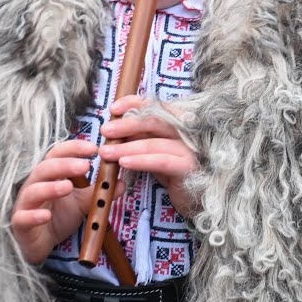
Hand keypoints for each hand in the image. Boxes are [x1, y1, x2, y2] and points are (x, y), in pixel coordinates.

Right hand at [12, 139, 98, 263]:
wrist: (41, 244)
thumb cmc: (58, 217)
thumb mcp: (81, 203)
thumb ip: (96, 192)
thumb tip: (121, 182)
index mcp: (49, 175)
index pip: (57, 154)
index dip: (73, 148)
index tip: (93, 148)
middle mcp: (35, 185)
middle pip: (45, 168)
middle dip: (64, 165)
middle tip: (85, 166)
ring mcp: (25, 204)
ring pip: (33, 191)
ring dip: (50, 188)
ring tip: (68, 187)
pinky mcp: (20, 224)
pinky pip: (23, 218)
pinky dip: (34, 216)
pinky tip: (46, 215)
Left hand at [99, 95, 199, 217]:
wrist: (196, 197)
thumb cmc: (172, 172)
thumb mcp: (154, 150)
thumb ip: (140, 137)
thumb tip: (114, 127)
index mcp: (177, 123)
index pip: (155, 105)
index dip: (133, 103)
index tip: (112, 109)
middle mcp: (185, 132)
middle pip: (153, 121)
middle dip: (126, 125)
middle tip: (105, 131)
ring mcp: (188, 148)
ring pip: (153, 143)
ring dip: (126, 147)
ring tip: (105, 153)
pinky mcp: (188, 167)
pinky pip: (160, 161)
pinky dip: (140, 160)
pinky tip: (123, 163)